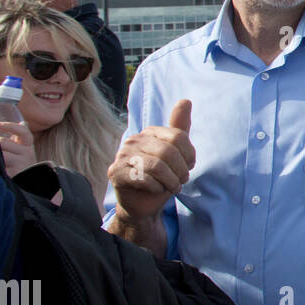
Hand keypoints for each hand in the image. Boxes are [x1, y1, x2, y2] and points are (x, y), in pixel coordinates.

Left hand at [0, 120, 36, 177]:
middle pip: (3, 142)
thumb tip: (14, 122)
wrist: (31, 184)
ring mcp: (21, 163)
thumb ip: (18, 137)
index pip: (22, 131)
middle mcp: (27, 152)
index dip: (9, 126)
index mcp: (28, 144)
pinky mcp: (14, 173)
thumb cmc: (21, 164)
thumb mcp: (22, 149)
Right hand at [108, 99, 195, 222]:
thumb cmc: (162, 178)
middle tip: (180, 180)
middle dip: (180, 171)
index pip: (179, 136)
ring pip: (157, 166)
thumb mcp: (176, 154)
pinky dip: (157, 187)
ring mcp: (122, 155)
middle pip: (169, 152)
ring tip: (171, 186)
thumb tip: (186, 100)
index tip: (188, 167)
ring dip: (170, 181)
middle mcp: (133, 140)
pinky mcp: (115, 173)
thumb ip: (181, 130)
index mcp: (150, 132)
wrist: (143, 204)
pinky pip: (144, 178)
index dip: (189, 155)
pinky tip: (156, 190)